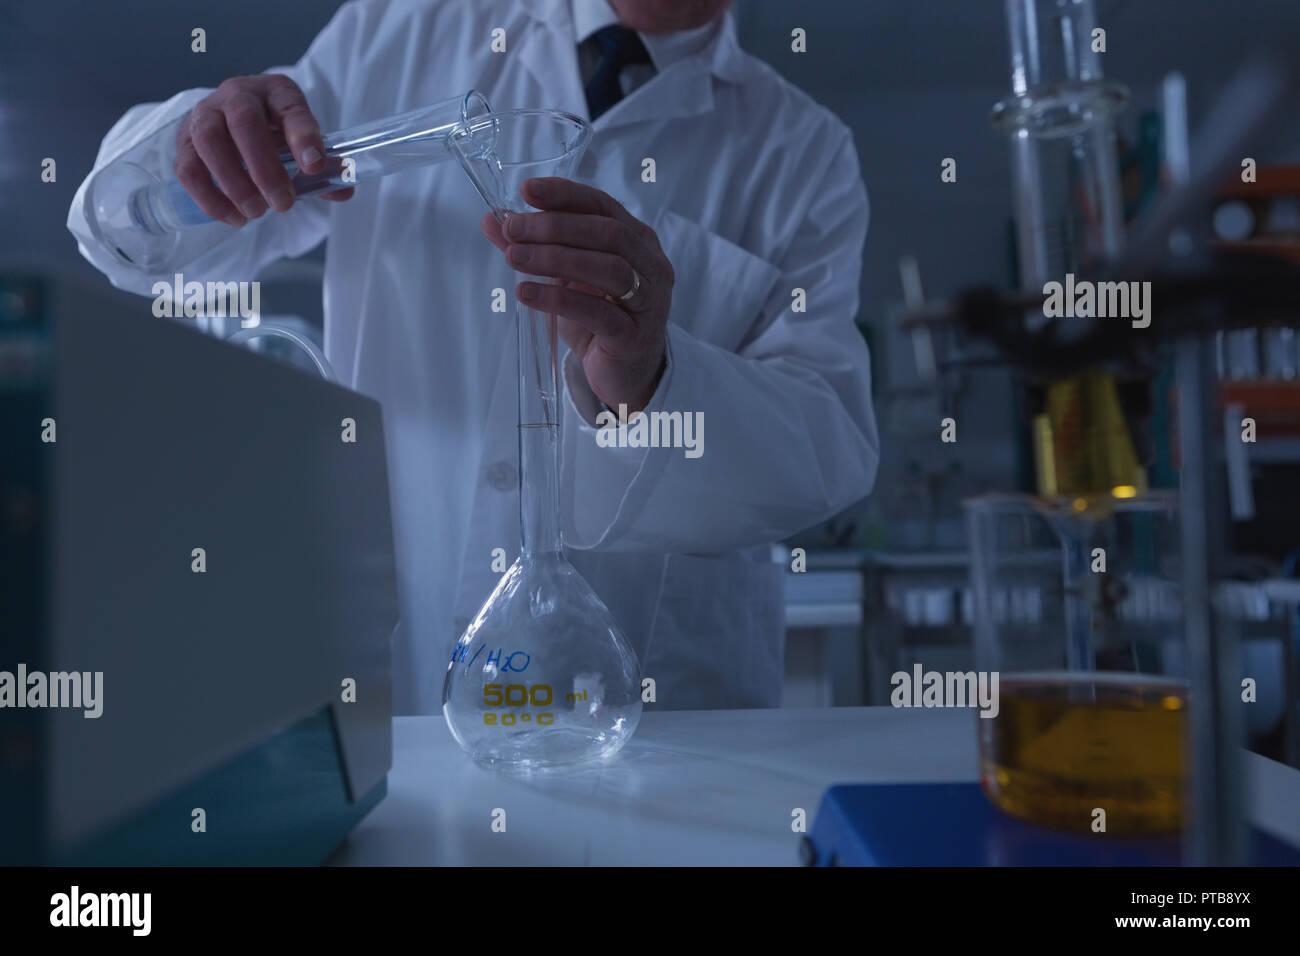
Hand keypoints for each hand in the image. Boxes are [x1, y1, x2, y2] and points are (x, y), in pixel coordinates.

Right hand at [175, 74, 352, 227]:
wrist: (236, 125)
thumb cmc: (278, 136)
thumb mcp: (303, 144)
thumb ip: (324, 168)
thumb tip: (343, 190)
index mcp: (276, 92)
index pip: (290, 106)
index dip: (303, 136)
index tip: (315, 167)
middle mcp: (238, 94)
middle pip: (244, 121)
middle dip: (264, 168)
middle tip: (283, 204)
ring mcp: (206, 113)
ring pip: (209, 140)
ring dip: (233, 182)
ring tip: (256, 213)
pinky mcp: (184, 139)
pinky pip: (187, 167)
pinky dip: (209, 197)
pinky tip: (233, 218)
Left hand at [480, 178, 672, 413]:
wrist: (625, 375)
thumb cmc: (599, 321)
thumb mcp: (565, 279)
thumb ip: (534, 247)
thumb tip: (494, 219)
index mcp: (638, 241)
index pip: (603, 206)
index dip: (566, 195)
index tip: (527, 190)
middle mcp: (650, 266)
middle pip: (608, 233)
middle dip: (556, 226)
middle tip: (513, 229)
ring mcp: (648, 302)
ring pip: (609, 269)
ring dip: (557, 258)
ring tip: (515, 258)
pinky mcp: (634, 337)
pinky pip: (598, 313)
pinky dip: (559, 300)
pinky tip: (526, 293)